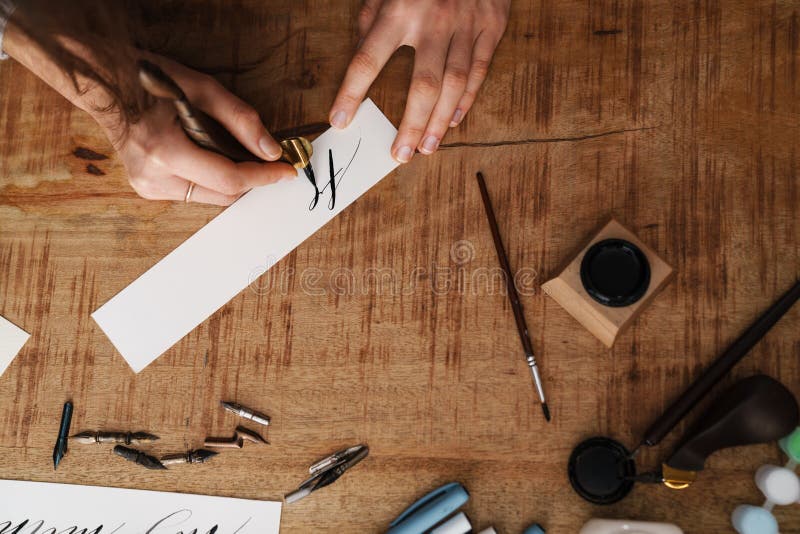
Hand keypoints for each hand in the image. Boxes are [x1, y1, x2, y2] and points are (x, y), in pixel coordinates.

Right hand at [101, 56, 296, 205]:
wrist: (108, 82)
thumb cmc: (153, 79)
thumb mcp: (203, 88)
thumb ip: (241, 120)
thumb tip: (272, 150)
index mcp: (164, 150)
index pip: (228, 179)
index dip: (263, 177)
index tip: (286, 170)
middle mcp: (153, 176)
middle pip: (222, 195)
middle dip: (250, 179)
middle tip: (269, 161)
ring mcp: (148, 186)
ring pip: (210, 197)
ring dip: (230, 179)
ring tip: (235, 152)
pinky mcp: (147, 188)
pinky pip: (194, 192)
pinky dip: (210, 178)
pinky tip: (208, 155)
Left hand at [329, 0, 509, 162]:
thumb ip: (372, 20)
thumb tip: (361, 57)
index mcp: (399, 9)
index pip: (368, 60)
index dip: (352, 93)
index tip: (340, 120)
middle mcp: (434, 20)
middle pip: (423, 85)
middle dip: (410, 124)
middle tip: (399, 155)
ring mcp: (467, 25)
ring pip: (455, 84)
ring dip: (441, 121)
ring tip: (426, 148)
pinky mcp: (492, 25)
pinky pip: (479, 70)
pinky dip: (468, 99)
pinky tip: (455, 120)